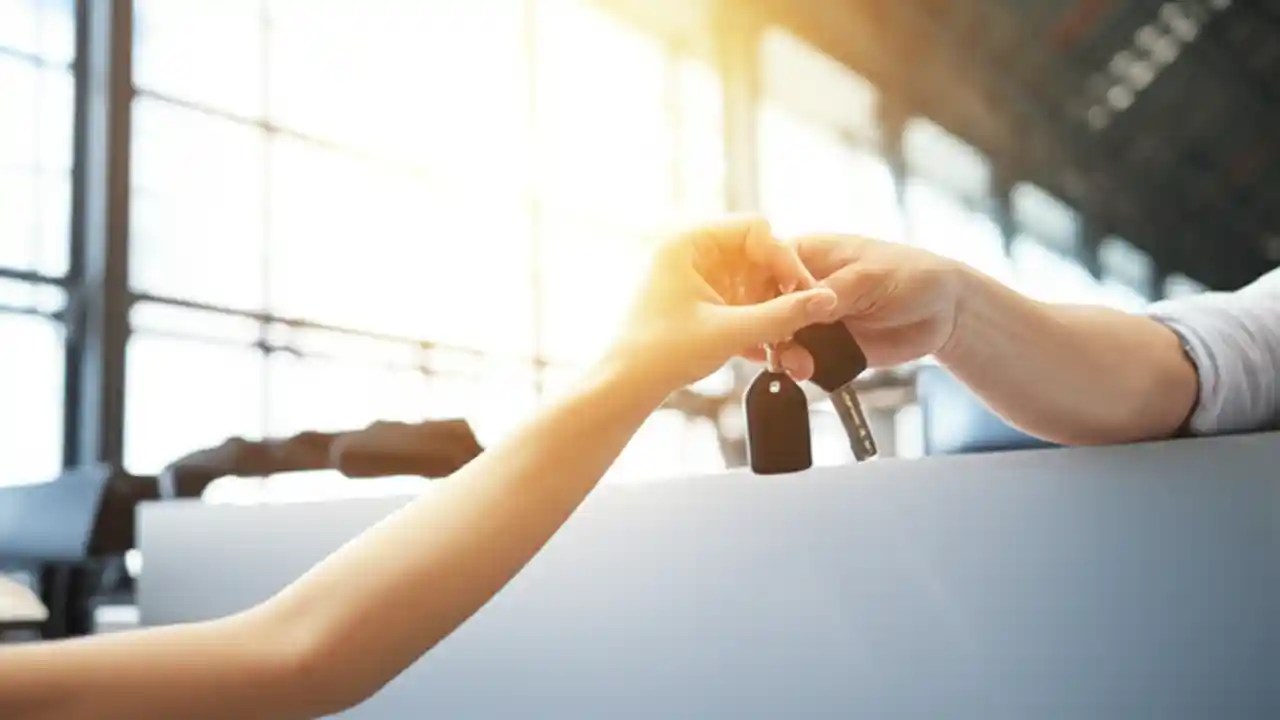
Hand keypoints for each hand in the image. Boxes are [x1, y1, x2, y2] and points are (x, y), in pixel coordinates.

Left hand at [608, 217, 837, 393]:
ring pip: (752, 281)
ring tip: (787, 338)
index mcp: (688, 242)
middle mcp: (691, 253)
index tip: (803, 290)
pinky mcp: (699, 304)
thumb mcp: (731, 331)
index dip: (785, 257)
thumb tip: (827, 301)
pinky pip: (740, 302)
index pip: (756, 229)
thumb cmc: (662, 352)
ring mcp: (695, 278)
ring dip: (773, 308)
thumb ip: (783, 315)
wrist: (626, 388)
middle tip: (804, 314)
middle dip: (782, 286)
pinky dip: (756, 321)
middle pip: (757, 254)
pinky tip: (767, 350)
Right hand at [745, 235, 963, 376]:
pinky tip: (805, 371)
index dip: (755, 290)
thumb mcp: (870, 276)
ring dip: (783, 352)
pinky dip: (798, 366)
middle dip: (768, 327)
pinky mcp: (823, 346)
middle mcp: (800, 286)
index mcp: (804, 254)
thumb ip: (833, 290)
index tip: (758, 312)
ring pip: (779, 336)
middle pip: (765, 307)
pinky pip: (800, 358)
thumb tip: (797, 306)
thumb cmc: (911, 274)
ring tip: (799, 364)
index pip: (764, 268)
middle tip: (778, 346)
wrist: (944, 312)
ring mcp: (810, 318)